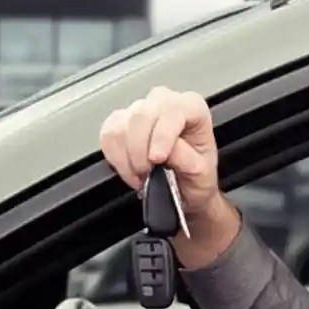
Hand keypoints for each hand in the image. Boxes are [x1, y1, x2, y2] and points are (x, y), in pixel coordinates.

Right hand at [99, 86, 239, 265]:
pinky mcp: (121, 127)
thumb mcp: (201, 179)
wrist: (185, 202)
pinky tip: (131, 171)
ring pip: (122, 122)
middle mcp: (168, 105)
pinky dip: (115, 156)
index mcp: (194, 111)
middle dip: (143, 149)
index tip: (158, 158)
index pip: (175, 107)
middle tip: (149, 175)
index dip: (163, 131)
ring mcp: (142, 114)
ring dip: (128, 155)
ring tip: (144, 176)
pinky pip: (107, 133)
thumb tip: (170, 152)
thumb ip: (187, 161)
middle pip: (143, 111)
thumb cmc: (197, 187)